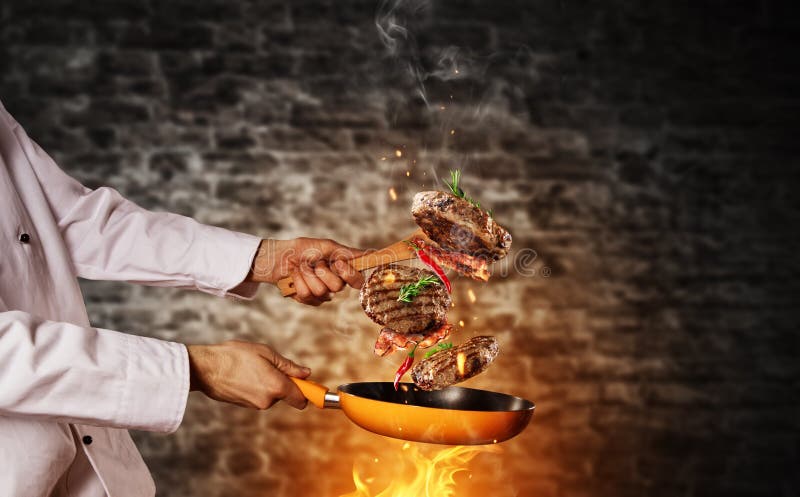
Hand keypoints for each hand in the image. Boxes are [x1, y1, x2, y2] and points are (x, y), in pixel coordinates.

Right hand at [187, 340, 309, 409]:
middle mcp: (267, 400)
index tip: (309, 386)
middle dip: (284, 383)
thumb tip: (305, 374)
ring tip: (253, 368)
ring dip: (269, 384)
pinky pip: (260, 396)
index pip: (301, 399)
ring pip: (272, 395)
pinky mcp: (245, 405)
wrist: (206, 368)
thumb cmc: (234, 356)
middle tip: (271, 365)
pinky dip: (257, 387)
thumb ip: (288, 366)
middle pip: (286, 395)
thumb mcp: (266, 353)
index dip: (307, 392)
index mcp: (276, 386)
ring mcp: (255, 405)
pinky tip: (245, 375)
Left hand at [247, 237, 364, 305]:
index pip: (358, 280)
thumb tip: (370, 253)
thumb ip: (347, 252)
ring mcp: (321, 293)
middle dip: (323, 271)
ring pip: (321, 291)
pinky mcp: (308, 300)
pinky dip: (298, 282)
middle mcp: (334, 283)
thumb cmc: (302, 249)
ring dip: (308, 275)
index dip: (350, 274)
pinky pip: (307, 295)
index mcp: (342, 270)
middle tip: (314, 263)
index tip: (339, 263)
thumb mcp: (326, 246)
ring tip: (301, 268)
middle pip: (338, 287)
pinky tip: (294, 277)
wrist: (278, 256)